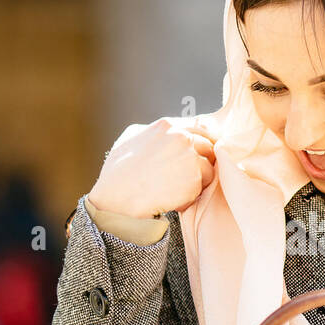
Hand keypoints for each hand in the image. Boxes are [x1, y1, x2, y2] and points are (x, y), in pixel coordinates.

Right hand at [88, 117, 217, 217]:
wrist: (116, 195)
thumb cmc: (118, 170)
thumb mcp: (131, 137)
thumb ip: (154, 132)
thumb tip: (164, 133)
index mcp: (168, 125)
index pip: (199, 128)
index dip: (200, 143)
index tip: (197, 154)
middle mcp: (182, 138)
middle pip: (209, 147)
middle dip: (202, 161)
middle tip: (188, 176)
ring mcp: (189, 158)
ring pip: (209, 168)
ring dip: (198, 180)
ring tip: (177, 189)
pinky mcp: (193, 180)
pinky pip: (203, 188)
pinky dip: (191, 196)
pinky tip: (173, 199)